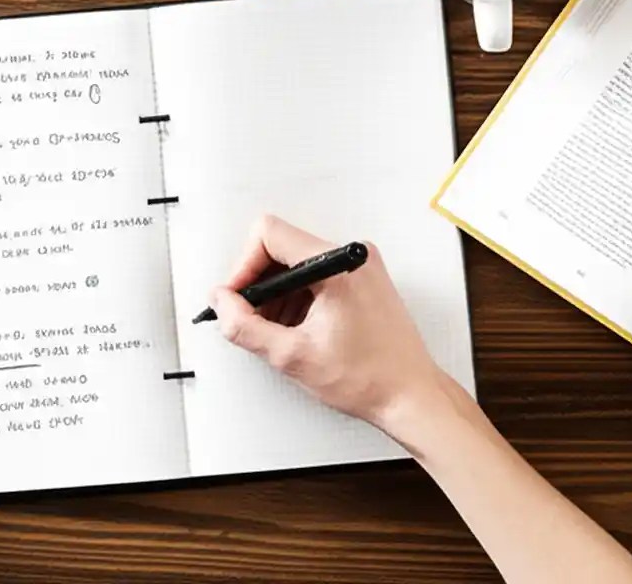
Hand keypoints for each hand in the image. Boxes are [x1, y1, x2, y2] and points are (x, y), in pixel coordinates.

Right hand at [209, 216, 465, 438]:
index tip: (236, 297)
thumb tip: (222, 304)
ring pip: (296, 264)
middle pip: (281, 247)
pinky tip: (297, 330)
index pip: (269, 235)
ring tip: (278, 332)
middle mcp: (352, 256)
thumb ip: (245, 326)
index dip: (242, 266)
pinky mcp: (362, 280)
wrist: (410, 396)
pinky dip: (297, 299)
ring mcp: (360, 267)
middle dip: (258, 284)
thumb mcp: (292, 356)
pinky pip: (315, 276)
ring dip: (277, 295)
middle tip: (250, 318)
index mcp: (338, 265)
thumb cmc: (370, 379)